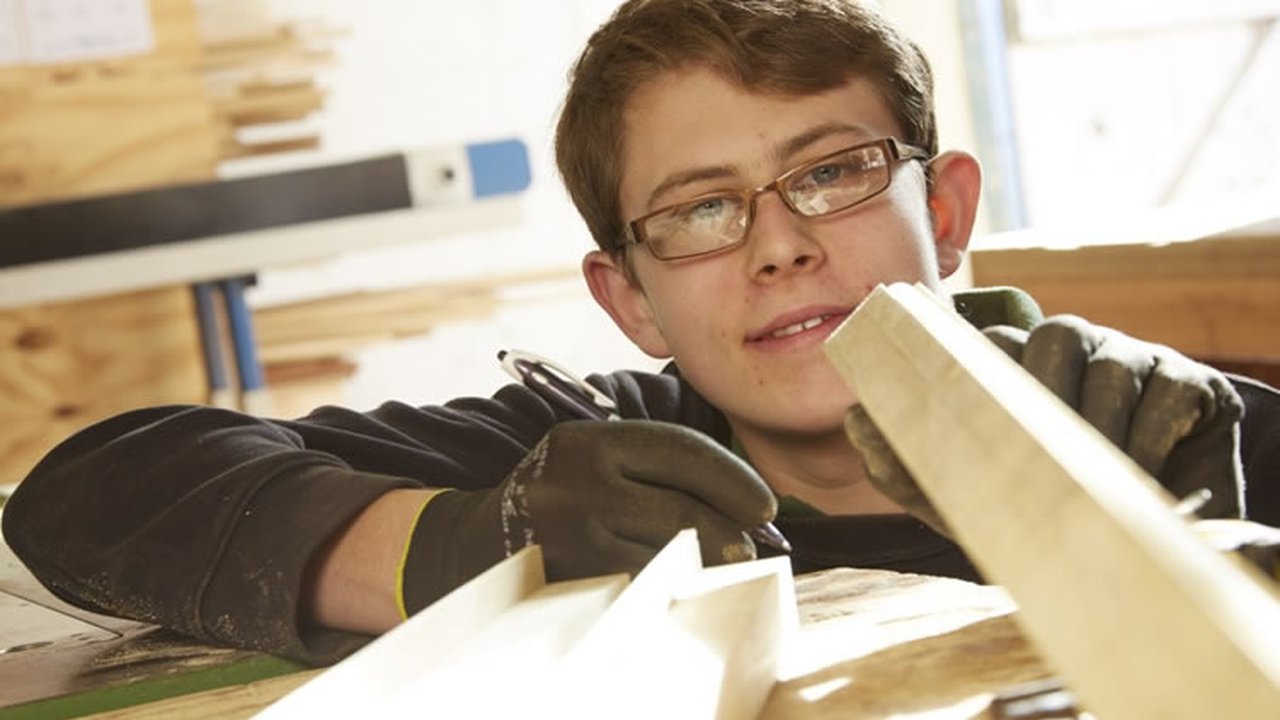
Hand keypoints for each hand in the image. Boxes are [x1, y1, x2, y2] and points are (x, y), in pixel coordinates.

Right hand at [399, 420, 776, 612]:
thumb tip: (744, 499)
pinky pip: (641, 588)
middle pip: (684, 510)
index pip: (683, 452)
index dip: (734, 481)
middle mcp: (579, 481)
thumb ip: (651, 467)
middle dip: (731, 535)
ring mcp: (571, 534)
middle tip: (751, 550)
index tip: (763, 507)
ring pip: (668, 555)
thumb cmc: (556, 500)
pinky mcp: (567, 579)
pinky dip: (672, 590)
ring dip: (708, 569)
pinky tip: (683, 589)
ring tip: (724, 571)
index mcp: (591, 440)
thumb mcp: (590, 459)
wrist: (470, 546)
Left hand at [847, 315, 1245, 536]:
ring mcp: (1131, 360)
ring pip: (1104, 359)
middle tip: (1027, 452)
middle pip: (1047, 339)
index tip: (955, 402)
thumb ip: (911, 465)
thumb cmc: (1040, 509)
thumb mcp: (968, 498)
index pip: (988, 346)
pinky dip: (1147, 434)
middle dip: (1034, 394)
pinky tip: (1137, 472)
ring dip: (1091, 422)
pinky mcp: (1189, 382)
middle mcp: (1074, 353)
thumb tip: (853, 420)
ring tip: (1084, 475)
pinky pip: (1165, 391)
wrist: (1139, 547)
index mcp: (1017, 368)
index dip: (969, 367)